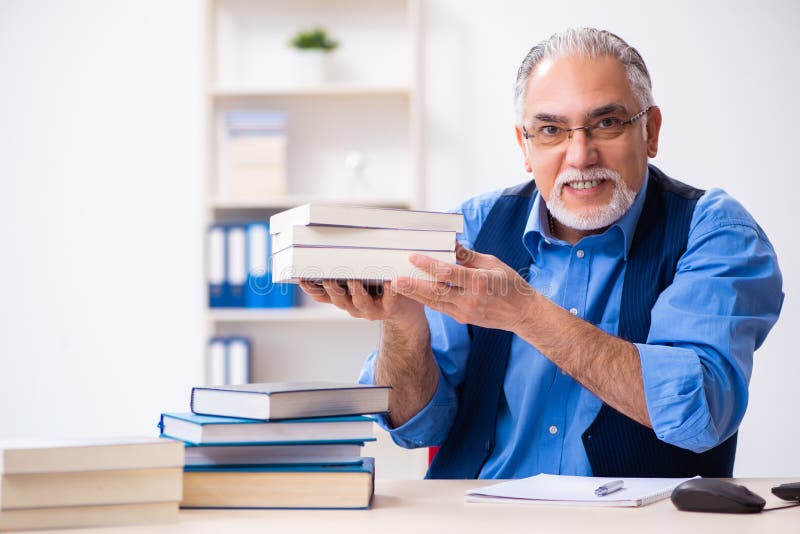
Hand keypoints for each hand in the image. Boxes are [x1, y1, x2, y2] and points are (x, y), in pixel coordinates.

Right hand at [298, 279, 424, 325]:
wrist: (404, 312)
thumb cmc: (378, 290)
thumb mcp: (359, 282)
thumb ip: (347, 271)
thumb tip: (333, 246)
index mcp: (343, 298)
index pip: (322, 296)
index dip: (311, 290)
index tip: (301, 278)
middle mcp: (354, 306)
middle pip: (338, 299)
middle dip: (332, 289)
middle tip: (327, 278)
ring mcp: (371, 309)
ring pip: (360, 302)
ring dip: (356, 291)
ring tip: (354, 279)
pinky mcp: (389, 309)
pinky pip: (389, 300)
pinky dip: (389, 291)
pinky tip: (389, 281)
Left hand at [392, 243, 537, 332]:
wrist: (522, 314)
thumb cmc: (510, 284)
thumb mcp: (492, 263)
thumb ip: (468, 256)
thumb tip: (450, 243)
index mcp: (480, 283)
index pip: (449, 273)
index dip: (429, 265)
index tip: (413, 257)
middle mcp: (470, 300)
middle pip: (436, 292)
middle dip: (414, 286)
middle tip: (395, 279)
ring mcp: (465, 312)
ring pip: (434, 303)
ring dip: (415, 294)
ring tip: (398, 286)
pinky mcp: (462, 319)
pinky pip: (440, 308)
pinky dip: (426, 299)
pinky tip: (414, 292)